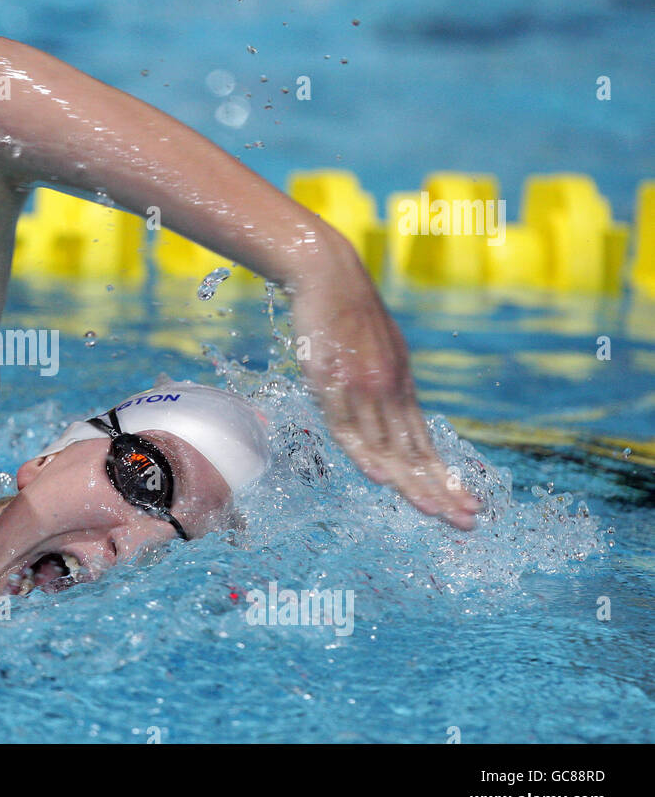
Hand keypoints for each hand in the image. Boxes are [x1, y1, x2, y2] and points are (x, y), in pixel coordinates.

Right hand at [289, 241, 481, 530]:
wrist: (328, 274)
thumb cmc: (346, 313)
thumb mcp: (377, 349)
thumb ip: (385, 382)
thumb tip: (393, 410)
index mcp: (400, 386)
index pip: (425, 444)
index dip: (445, 478)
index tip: (468, 505)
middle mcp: (389, 392)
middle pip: (415, 453)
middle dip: (442, 491)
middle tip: (468, 522)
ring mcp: (362, 389)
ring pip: (388, 447)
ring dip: (413, 484)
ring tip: (435, 513)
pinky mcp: (332, 383)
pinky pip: (348, 428)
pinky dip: (365, 455)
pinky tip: (381, 479)